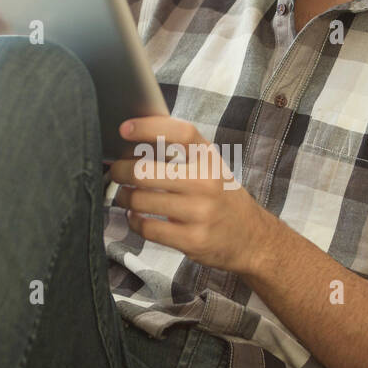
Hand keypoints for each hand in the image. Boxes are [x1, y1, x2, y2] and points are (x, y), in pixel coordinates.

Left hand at [108, 115, 277, 275]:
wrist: (252, 239)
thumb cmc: (222, 198)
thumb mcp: (212, 168)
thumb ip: (182, 153)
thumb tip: (134, 140)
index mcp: (210, 159)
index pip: (180, 133)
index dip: (149, 127)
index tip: (124, 128)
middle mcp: (207, 183)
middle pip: (146, 171)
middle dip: (120, 171)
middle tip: (115, 172)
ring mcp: (200, 213)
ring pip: (141, 200)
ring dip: (124, 197)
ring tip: (124, 196)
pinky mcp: (192, 239)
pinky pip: (147, 228)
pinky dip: (134, 221)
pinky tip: (136, 217)